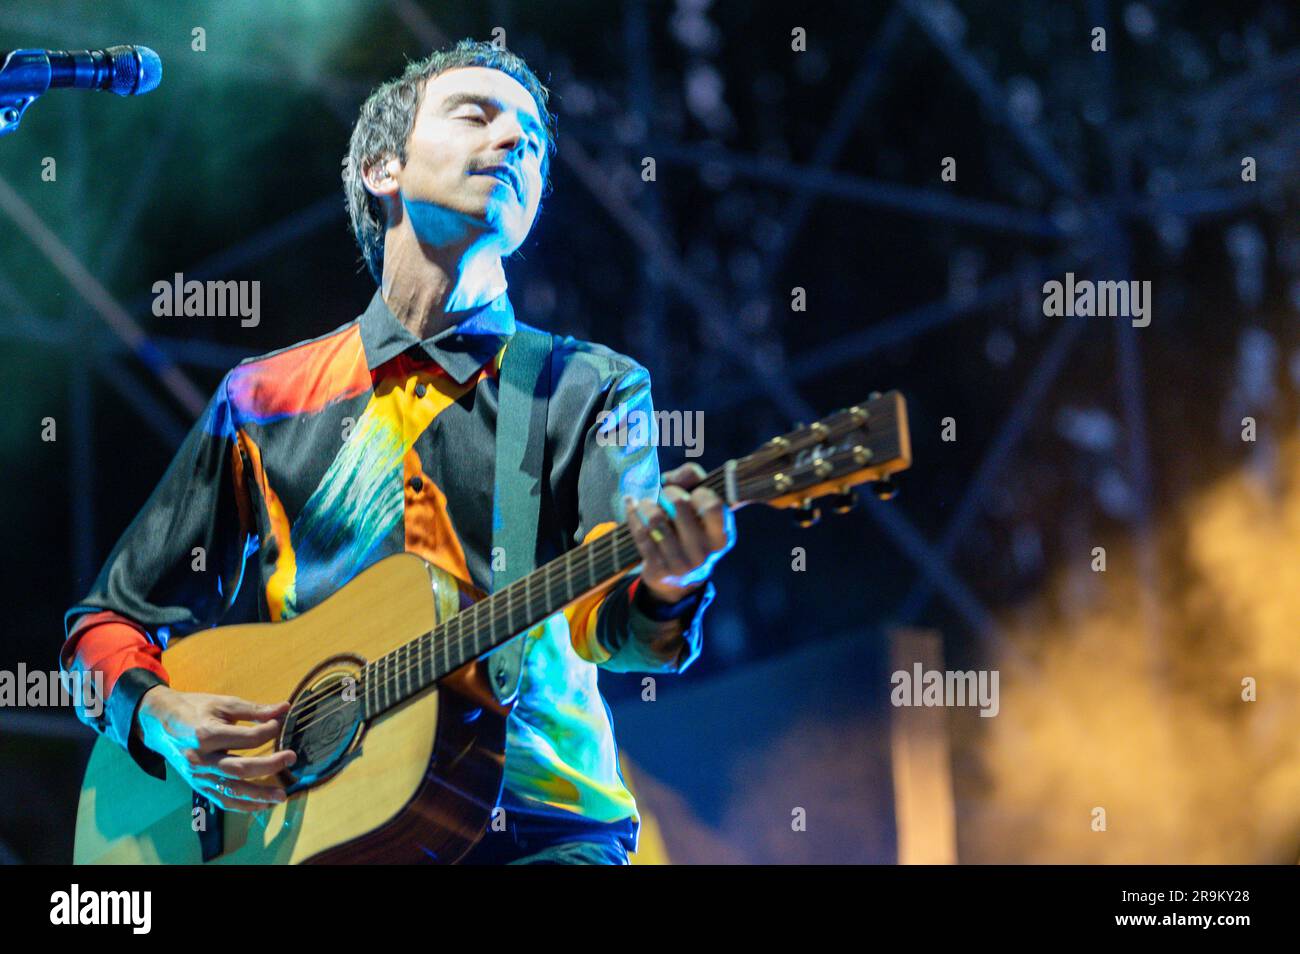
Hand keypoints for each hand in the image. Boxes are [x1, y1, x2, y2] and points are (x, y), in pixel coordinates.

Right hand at [135, 686, 296, 812]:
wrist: (160, 722)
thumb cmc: (194, 709)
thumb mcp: (223, 703)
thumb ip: (253, 710)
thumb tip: (284, 708)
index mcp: (206, 734)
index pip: (245, 738)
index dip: (267, 732)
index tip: (278, 725)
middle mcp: (201, 758)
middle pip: (239, 768)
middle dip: (269, 766)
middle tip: (291, 758)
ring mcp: (198, 775)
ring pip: (231, 789)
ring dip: (258, 795)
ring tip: (281, 796)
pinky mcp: (198, 785)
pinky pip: (221, 799)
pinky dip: (242, 805)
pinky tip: (261, 805)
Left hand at [623, 462, 735, 603]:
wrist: (679, 581)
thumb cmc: (691, 532)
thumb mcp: (701, 509)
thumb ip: (692, 479)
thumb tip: (669, 477)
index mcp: (721, 537)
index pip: (712, 505)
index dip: (700, 493)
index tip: (693, 494)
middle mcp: (704, 553)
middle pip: (679, 505)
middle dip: (668, 493)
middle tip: (665, 495)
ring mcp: (680, 564)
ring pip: (655, 519)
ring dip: (647, 504)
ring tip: (646, 503)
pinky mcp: (658, 570)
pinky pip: (640, 533)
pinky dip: (633, 514)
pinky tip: (632, 506)